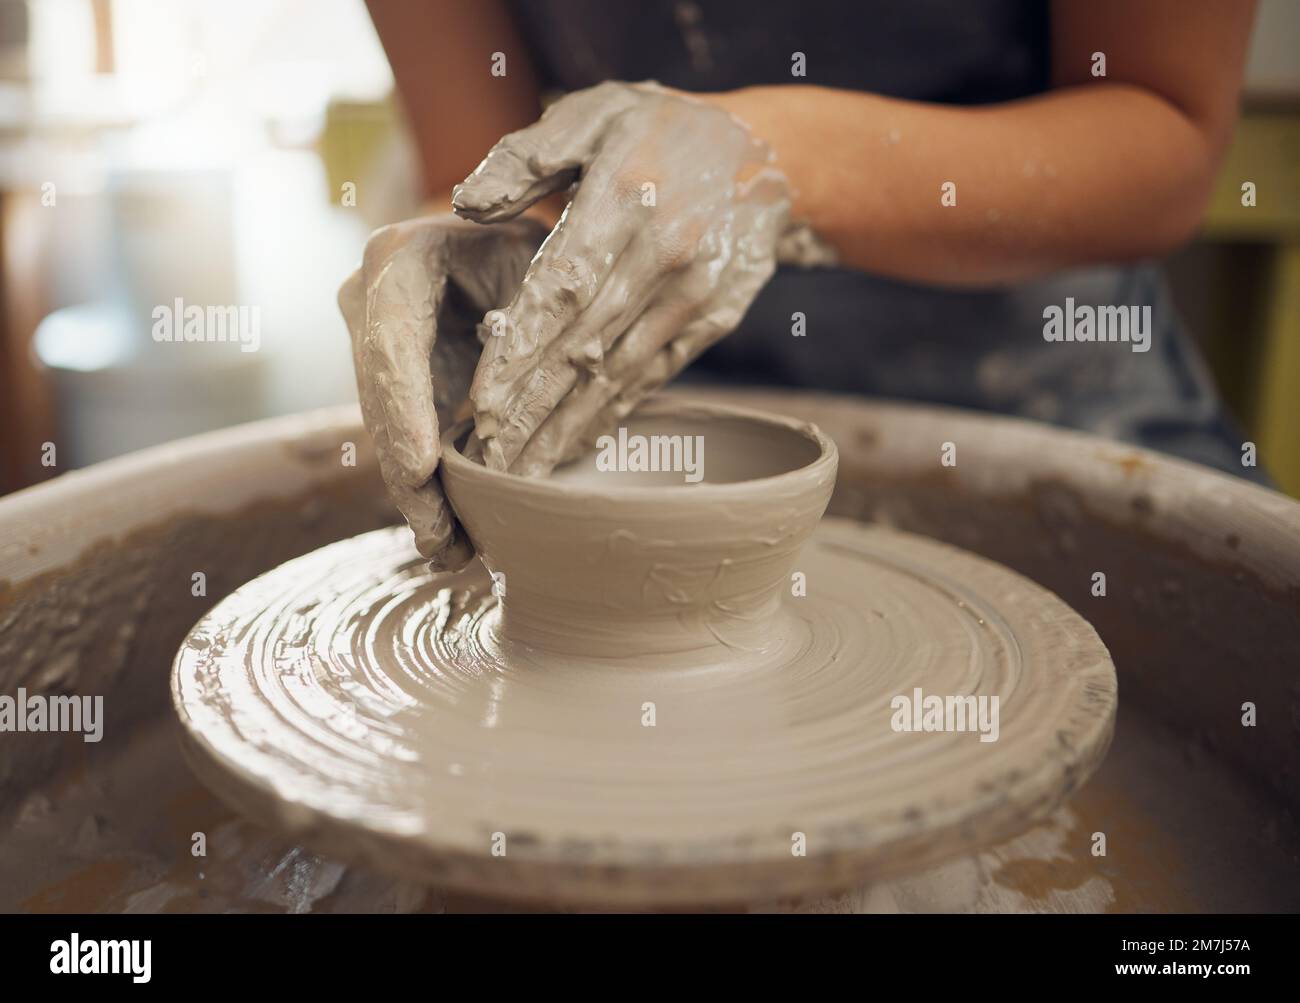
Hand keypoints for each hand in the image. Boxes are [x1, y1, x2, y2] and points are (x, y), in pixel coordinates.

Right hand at [339, 214, 547, 568]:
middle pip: (380, 400)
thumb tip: (510, 402)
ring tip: (451, 553)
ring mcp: (374, 347)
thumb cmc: (537, 247)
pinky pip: (405, 443)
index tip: (422, 468)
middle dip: (408, 475)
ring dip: (418, 498)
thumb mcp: (537, 261)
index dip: (403, 407)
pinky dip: (429, 491)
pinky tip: (450, 539)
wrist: (514, 246)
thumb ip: (525, 315)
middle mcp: (370, 303)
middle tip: (441, 537)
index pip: (391, 339)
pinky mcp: (394, 385)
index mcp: (401, 259)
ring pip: (389, 433)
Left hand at [452, 81, 796, 475]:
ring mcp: (693, 293)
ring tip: (525, 475)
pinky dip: (614, 413)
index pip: (563, 287)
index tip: (483, 405)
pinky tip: (577, 445)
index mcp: (624, 196)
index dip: (522, 351)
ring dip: (570, 427)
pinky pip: (655, 374)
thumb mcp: (593, 113)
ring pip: (620, 372)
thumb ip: (525, 157)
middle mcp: (664, 252)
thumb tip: (464, 203)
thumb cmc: (659, 127)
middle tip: (490, 463)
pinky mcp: (714, 319)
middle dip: (534, 410)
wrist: (766, 152)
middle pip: (587, 345)